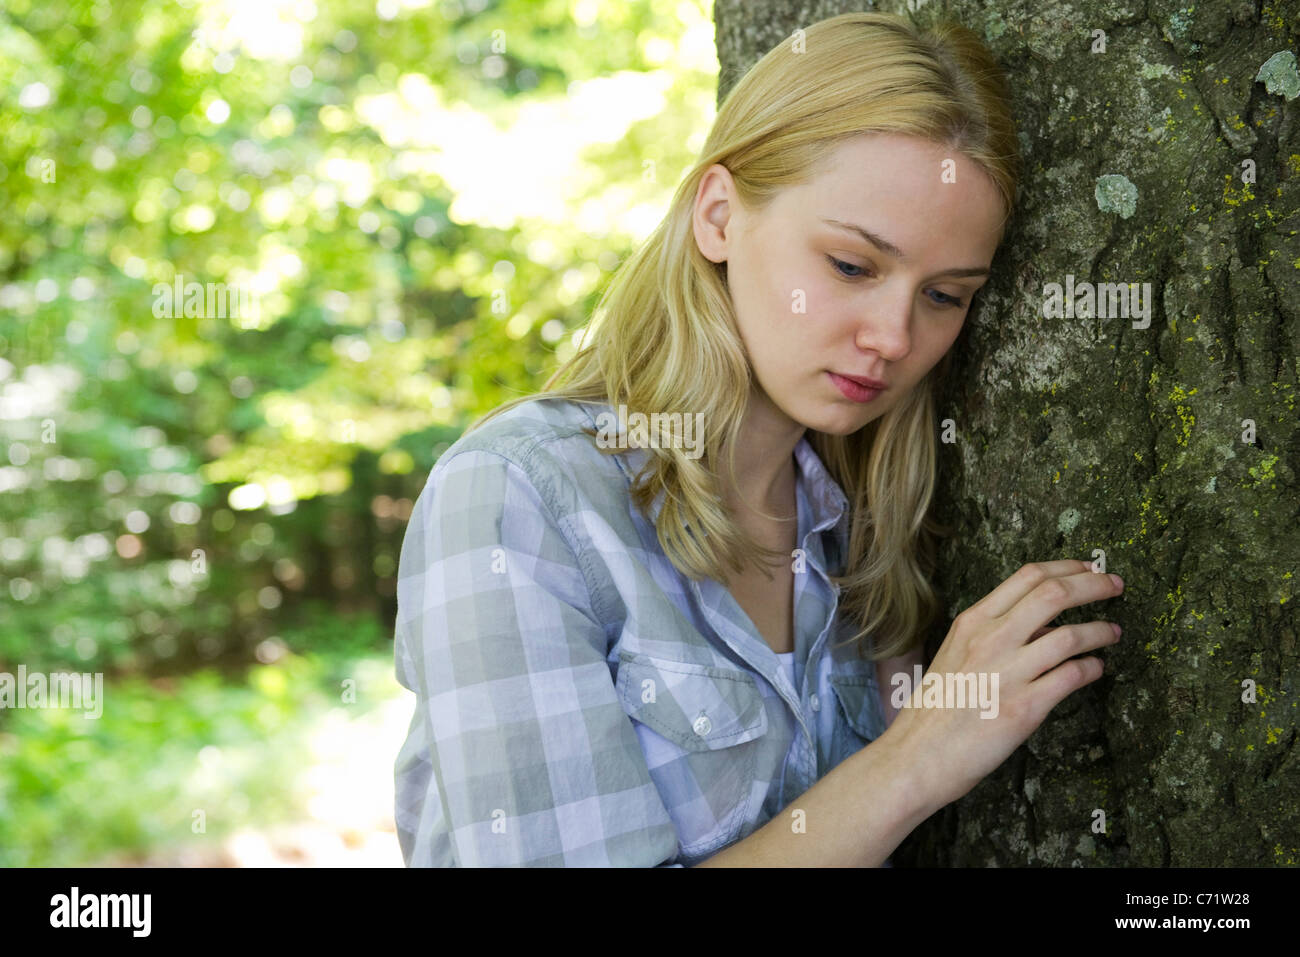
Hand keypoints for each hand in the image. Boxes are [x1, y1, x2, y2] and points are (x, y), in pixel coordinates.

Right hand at [881, 559, 1123, 809]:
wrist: (917, 754)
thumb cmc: (937, 707)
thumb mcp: (956, 653)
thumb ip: (994, 633)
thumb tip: (1043, 623)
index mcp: (972, 621)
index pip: (1028, 576)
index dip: (1067, 567)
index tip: (1089, 567)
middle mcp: (991, 639)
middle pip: (1054, 594)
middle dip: (1094, 585)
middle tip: (1115, 586)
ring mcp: (1008, 673)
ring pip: (1070, 635)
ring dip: (1100, 631)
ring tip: (1112, 632)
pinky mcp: (1025, 708)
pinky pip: (1072, 676)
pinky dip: (1092, 668)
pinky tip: (1096, 669)